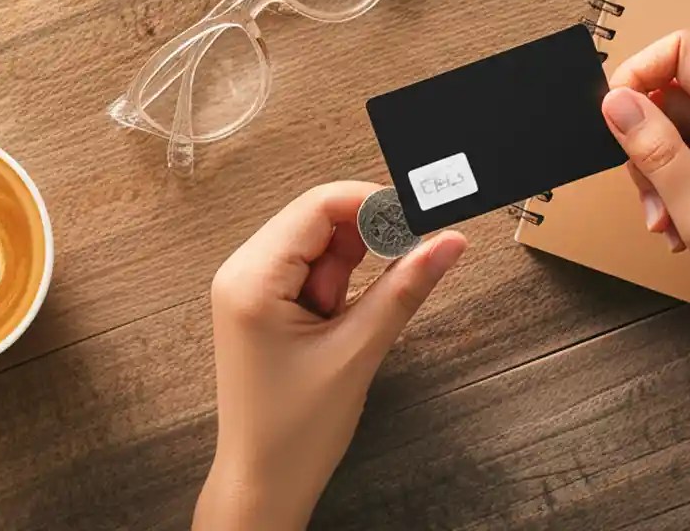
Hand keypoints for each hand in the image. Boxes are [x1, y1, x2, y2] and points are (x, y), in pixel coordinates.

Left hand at [193, 181, 466, 530]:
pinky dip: (339, 289)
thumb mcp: (358, 351)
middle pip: (317, 220)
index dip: (373, 203)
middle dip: (365, 242)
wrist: (264, 485)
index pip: (317, 206)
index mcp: (251, 279)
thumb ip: (405, 288)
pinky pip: (311, 273)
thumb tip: (448, 242)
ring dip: (351, 273)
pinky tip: (344, 326)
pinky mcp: (263, 307)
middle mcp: (241, 274)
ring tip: (351, 326)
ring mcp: (249, 290)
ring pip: (319, 247)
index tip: (419, 215)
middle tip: (403, 269)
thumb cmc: (294, 432)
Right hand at [601, 31, 689, 356]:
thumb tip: (613, 100)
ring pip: (686, 130)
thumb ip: (652, 148)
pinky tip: (683, 226)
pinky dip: (683, 185)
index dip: (640, 74)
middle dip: (650, 144)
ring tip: (667, 223)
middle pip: (680, 97)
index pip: (687, 52)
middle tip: (648, 198)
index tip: (612, 117)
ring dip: (663, 173)